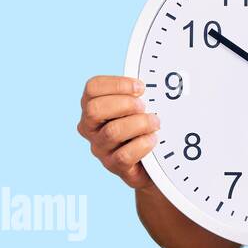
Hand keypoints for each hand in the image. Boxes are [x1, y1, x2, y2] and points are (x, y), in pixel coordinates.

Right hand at [77, 76, 158, 190]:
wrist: (154, 162)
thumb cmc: (146, 127)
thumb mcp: (140, 107)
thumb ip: (139, 94)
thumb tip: (156, 82)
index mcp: (94, 106)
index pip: (92, 88)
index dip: (117, 84)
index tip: (141, 88)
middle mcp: (91, 127)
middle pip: (94, 109)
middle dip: (125, 104)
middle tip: (144, 107)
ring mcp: (100, 148)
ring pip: (112, 132)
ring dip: (140, 124)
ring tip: (155, 123)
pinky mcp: (113, 166)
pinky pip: (124, 155)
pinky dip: (143, 144)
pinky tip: (153, 140)